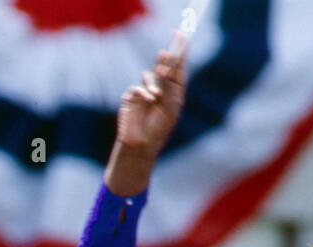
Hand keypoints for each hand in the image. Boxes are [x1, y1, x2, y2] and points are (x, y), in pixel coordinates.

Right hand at [104, 35, 187, 196]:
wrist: (141, 146)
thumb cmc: (159, 129)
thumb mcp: (171, 107)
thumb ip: (170, 87)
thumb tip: (166, 68)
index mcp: (173, 90)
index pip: (178, 67)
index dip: (180, 51)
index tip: (181, 35)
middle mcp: (160, 88)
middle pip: (163, 66)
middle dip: (166, 59)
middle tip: (167, 53)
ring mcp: (144, 92)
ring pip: (149, 75)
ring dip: (155, 80)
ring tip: (158, 92)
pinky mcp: (130, 97)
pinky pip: (137, 87)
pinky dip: (144, 91)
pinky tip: (150, 99)